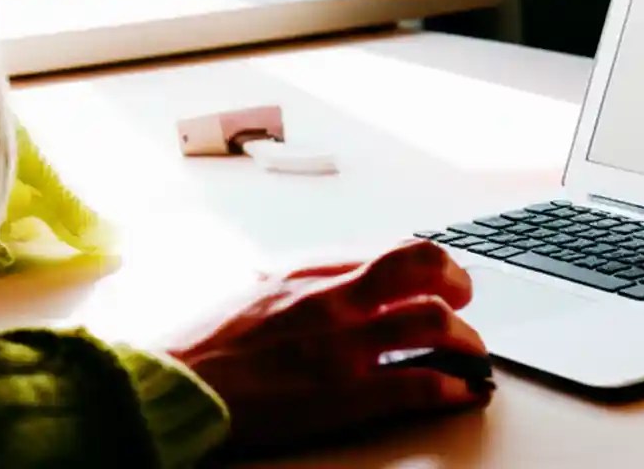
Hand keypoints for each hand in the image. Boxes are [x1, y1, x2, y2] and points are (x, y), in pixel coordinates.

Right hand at [167, 240, 491, 453]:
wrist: (171, 387)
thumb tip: (350, 277)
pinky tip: (462, 392)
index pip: (393, 250)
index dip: (433, 263)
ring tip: (473, 356)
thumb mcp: (259, 291)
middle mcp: (332, 299)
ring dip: (466, 341)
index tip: (444, 276)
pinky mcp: (342, 394)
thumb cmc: (207, 346)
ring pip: (433, 323)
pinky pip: (416, 383)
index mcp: (311, 272)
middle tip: (467, 304)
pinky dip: (451, 387)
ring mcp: (340, 346)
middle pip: (424, 269)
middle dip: (459, 285)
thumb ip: (308, 281)